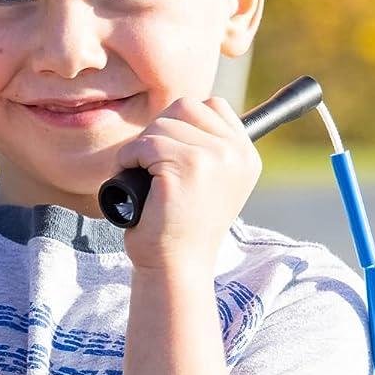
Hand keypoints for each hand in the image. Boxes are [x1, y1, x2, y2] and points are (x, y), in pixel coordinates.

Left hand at [111, 95, 261, 272]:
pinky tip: (130, 179)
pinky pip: (145, 144)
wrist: (176, 268)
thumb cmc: (182, 230)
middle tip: (150, 165)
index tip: (168, 155)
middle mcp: (237, 154)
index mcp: (246, 156)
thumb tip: (186, 113)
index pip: (212, 106)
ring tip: (140, 176)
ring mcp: (214, 158)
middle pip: (185, 107)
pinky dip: (128, 159)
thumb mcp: (210, 184)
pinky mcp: (187, 167)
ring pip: (162, 124)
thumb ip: (211, 150)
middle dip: (159, 130)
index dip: (181, 123)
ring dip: (141, 147)